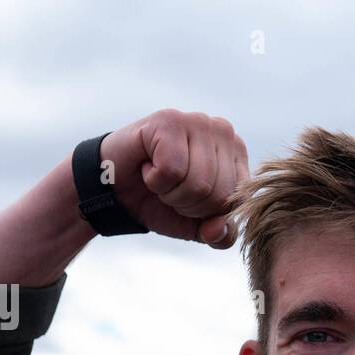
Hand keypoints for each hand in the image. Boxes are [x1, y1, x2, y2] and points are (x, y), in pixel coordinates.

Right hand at [97, 109, 249, 246]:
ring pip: (198, 183)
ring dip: (170, 193)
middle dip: (187, 203)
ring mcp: (197, 121)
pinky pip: (172, 170)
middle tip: (169, 187)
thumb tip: (219, 227)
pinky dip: (155, 180)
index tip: (188, 198)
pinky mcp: (169, 120)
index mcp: (238, 154)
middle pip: (217, 193)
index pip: (236, 200)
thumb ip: (221, 234)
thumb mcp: (197, 226)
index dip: (206, 212)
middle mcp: (223, 131)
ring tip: (159, 176)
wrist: (116, 190)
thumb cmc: (161, 201)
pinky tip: (147, 166)